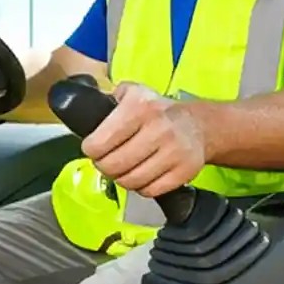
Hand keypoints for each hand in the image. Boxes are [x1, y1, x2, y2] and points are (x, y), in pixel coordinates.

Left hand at [81, 82, 206, 196]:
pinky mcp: (184, 170)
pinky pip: (150, 191)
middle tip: (106, 162)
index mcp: (140, 106)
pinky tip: (142, 176)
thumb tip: (85, 113)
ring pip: (131, 181)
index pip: (100, 142)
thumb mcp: (132, 93)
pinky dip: (141, 188)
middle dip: (104, 167)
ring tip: (123, 169)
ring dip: (122, 179)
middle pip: (114, 165)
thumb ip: (107, 100)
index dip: (91, 150)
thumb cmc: (157, 111)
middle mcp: (158, 127)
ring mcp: (174, 151)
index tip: (92, 149)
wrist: (198, 125)